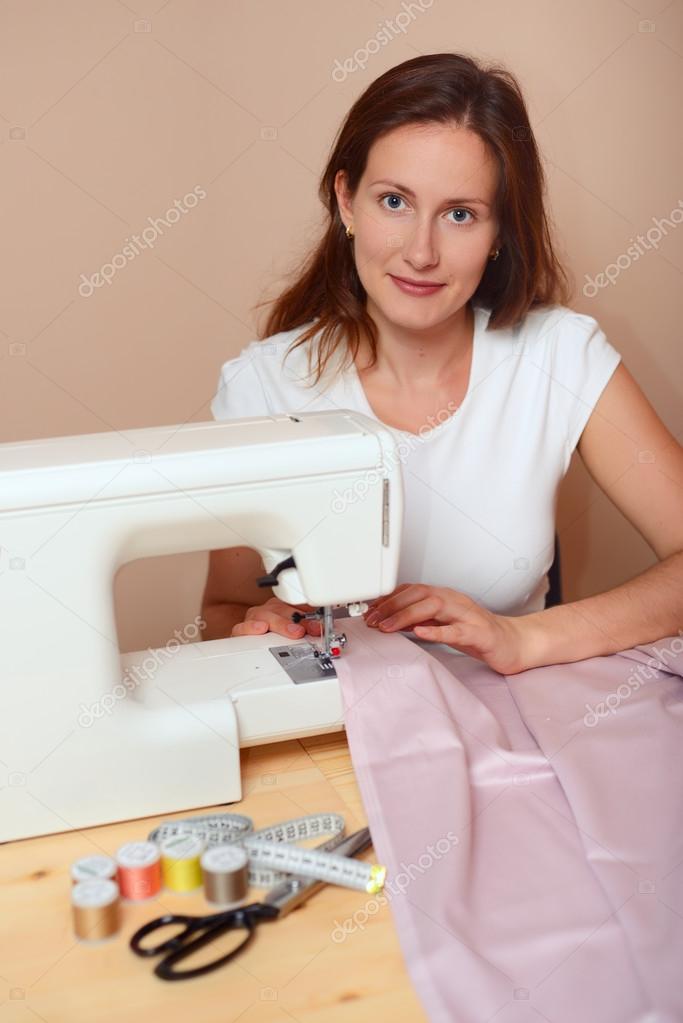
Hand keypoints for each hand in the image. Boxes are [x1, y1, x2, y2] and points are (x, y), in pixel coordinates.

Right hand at [231, 597, 322, 639]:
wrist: (250, 639)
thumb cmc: (273, 635)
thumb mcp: (294, 631)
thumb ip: (306, 629)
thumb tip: (320, 631)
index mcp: (283, 606)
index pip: (297, 607)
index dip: (308, 616)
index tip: (317, 626)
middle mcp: (269, 609)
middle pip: (282, 609)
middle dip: (294, 620)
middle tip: (303, 630)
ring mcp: (255, 618)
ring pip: (264, 615)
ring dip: (279, 623)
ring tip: (290, 631)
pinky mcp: (241, 629)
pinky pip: (243, 626)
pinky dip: (252, 627)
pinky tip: (261, 629)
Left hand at [364, 583, 528, 674]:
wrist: (512, 644)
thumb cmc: (477, 634)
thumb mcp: (442, 625)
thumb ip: (419, 620)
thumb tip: (390, 620)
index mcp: (445, 598)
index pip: (412, 590)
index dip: (388, 598)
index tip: (369, 610)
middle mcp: (455, 601)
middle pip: (419, 593)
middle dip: (392, 605)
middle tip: (372, 620)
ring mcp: (468, 615)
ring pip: (434, 606)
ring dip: (407, 616)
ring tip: (388, 627)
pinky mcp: (480, 633)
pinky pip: (456, 630)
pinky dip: (436, 630)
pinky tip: (420, 633)